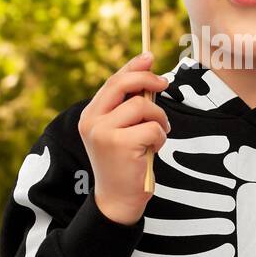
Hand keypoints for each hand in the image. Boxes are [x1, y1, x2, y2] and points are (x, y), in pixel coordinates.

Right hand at [78, 51, 170, 225]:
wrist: (117, 200)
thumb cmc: (125, 164)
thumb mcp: (121, 132)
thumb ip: (128, 108)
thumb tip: (150, 78)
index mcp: (90, 116)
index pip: (112, 82)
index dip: (132, 67)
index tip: (148, 56)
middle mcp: (92, 121)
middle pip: (123, 85)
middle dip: (148, 80)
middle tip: (165, 84)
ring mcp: (104, 132)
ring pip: (143, 107)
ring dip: (159, 120)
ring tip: (158, 135)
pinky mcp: (120, 144)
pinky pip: (153, 128)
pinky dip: (160, 138)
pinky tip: (153, 151)